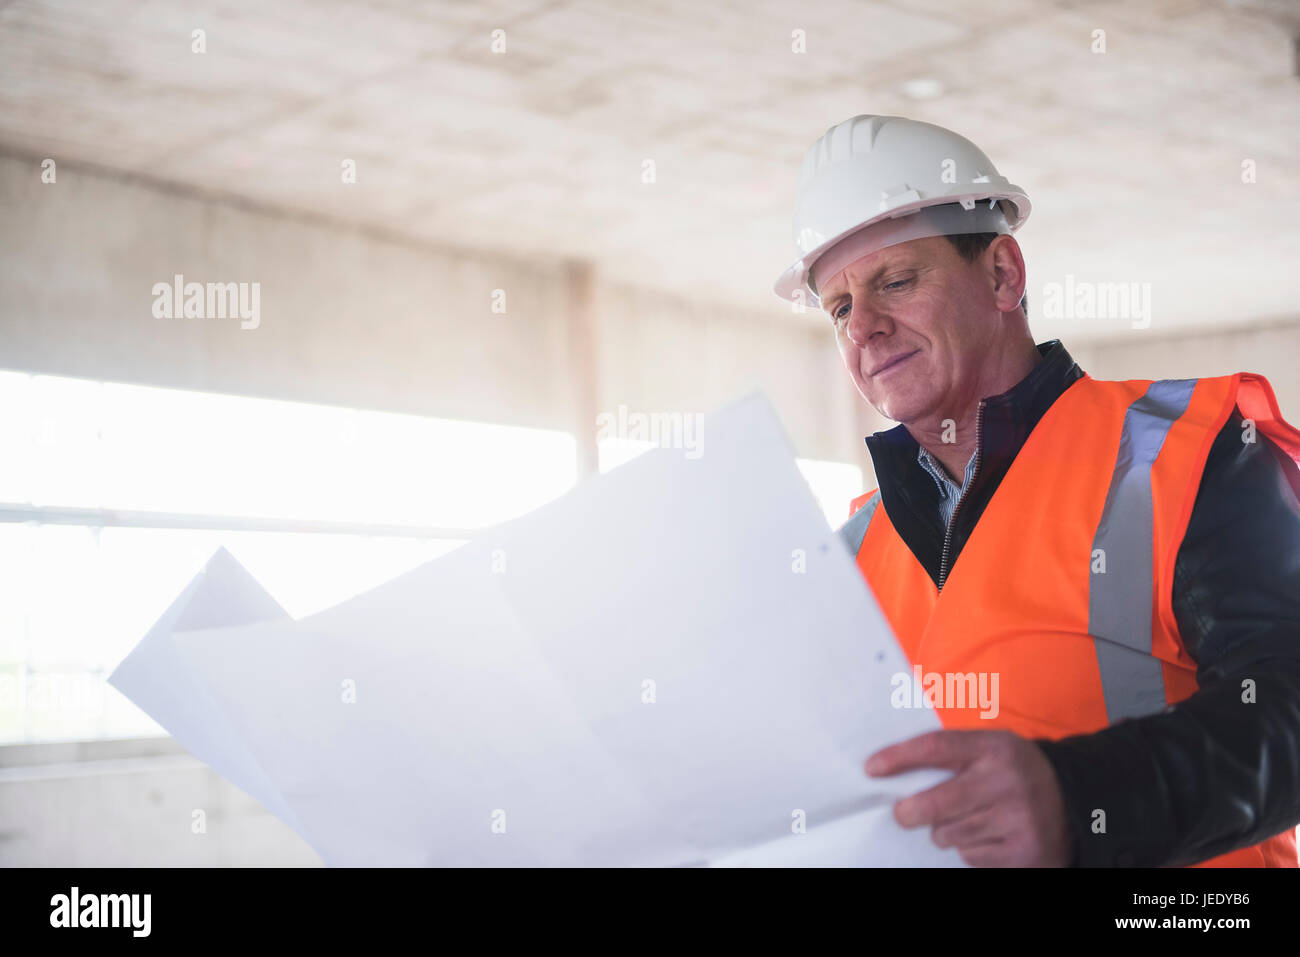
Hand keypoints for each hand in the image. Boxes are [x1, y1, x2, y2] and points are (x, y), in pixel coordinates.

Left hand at [865, 729, 1072, 865]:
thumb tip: (895, 772)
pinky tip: (990, 836)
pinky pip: (970, 857)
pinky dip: (970, 850)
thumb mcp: (992, 748)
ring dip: (946, 831)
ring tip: (968, 819)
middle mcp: (1007, 783)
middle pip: (935, 804)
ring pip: (949, 835)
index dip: (899, 758)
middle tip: (903, 814)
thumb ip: (953, 755)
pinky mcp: (1023, 854)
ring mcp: (1017, 821)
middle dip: (909, 812)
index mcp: (996, 748)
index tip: (872, 768)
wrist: (1075, 802)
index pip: (937, 748)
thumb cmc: (1016, 772)